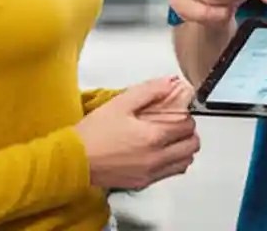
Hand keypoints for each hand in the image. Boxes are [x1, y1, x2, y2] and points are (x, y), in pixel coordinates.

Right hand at [75, 76, 199, 189]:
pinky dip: (173, 163)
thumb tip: (169, 83)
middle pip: (191, 146)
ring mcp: (150, 173)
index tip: (177, 111)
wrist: (74, 160)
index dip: (185, 115)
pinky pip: (170, 174)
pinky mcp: (142, 183)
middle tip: (177, 125)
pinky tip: (160, 153)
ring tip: (171, 139)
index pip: (187, 126)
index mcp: (153, 136)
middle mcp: (156, 158)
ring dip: (184, 149)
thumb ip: (149, 91)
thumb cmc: (93, 133)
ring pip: (184, 163)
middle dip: (188, 133)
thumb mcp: (121, 103)